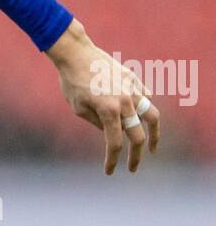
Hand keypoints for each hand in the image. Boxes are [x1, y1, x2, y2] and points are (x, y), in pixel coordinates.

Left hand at [46, 18, 160, 174]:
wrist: (76, 53)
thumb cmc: (72, 82)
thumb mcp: (79, 109)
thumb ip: (98, 123)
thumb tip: (112, 135)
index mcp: (109, 111)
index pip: (115, 143)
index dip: (113, 161)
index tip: (110, 172)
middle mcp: (125, 101)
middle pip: (137, 136)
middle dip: (135, 156)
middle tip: (132, 168)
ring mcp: (133, 89)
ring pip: (152, 116)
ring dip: (154, 134)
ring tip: (152, 147)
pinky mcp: (134, 79)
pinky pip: (146, 98)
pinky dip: (146, 110)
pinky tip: (141, 119)